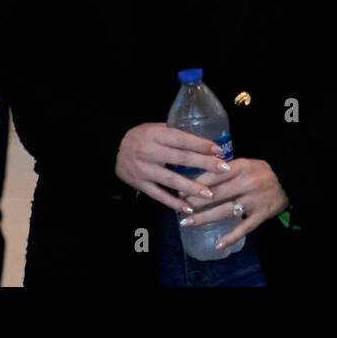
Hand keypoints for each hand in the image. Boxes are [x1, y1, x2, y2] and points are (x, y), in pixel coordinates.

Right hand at [115, 123, 230, 213]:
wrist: (113, 149)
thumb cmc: (141, 136)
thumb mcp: (156, 128)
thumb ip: (176, 134)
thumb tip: (205, 142)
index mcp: (156, 135)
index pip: (182, 139)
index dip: (201, 144)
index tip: (219, 150)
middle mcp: (150, 152)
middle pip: (181, 159)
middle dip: (204, 164)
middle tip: (223, 169)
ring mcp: (144, 170)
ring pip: (171, 180)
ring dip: (192, 188)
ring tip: (209, 194)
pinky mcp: (140, 184)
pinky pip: (159, 195)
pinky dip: (173, 203)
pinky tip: (188, 209)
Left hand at [179, 158, 288, 249]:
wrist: (291, 180)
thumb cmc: (263, 171)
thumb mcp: (246, 163)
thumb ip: (226, 169)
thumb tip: (199, 175)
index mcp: (242, 167)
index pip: (214, 175)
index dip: (196, 183)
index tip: (180, 189)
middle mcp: (247, 183)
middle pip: (217, 194)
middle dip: (195, 201)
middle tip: (179, 207)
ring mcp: (254, 201)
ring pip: (225, 211)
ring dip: (205, 218)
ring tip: (188, 223)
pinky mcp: (261, 215)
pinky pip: (244, 228)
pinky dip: (231, 236)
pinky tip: (218, 244)